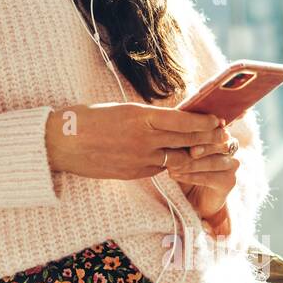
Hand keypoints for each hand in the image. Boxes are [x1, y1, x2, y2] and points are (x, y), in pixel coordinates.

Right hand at [44, 102, 228, 180]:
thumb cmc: (86, 119)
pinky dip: (170, 163)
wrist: (59, 143)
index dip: (205, 122)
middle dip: (207, 140)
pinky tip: (177, 160)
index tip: (217, 120)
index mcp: (140, 117)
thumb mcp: (121, 109)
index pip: (184, 120)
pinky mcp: (132, 174)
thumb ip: (146, 117)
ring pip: (177, 159)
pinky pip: (159, 168)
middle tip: (222, 138)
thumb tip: (171, 120)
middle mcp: (143, 139)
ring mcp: (139, 159)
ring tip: (206, 151)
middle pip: (186, 140)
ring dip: (193, 155)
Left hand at [167, 131, 240, 232]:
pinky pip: (210, 177)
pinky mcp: (229, 181)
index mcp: (217, 134)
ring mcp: (231, 164)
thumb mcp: (180, 153)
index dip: (196, 131)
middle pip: (215, 143)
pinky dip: (192, 176)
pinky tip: (177, 176)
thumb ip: (180, 143)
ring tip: (172, 167)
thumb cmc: (185, 170)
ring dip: (190, 164)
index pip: (210, 128)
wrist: (194, 199)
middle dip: (195, 147)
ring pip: (212, 161)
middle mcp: (229, 147)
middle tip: (176, 151)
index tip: (178, 133)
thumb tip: (166, 133)